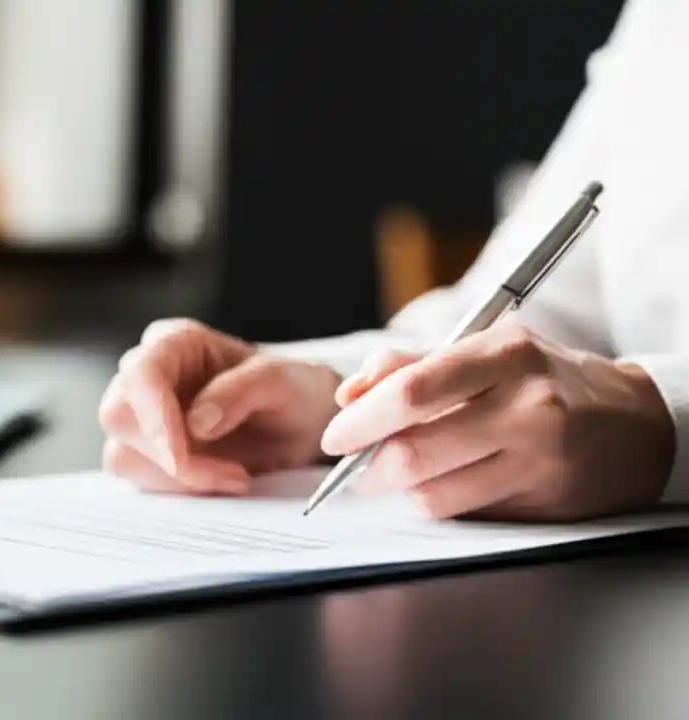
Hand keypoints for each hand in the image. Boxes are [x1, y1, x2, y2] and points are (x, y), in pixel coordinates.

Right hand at [98, 318, 343, 494]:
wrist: (301, 424)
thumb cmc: (292, 392)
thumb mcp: (283, 383)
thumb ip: (241, 391)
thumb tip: (196, 421)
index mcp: (176, 343)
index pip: (141, 374)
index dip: (152, 416)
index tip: (179, 456)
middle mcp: (149, 375)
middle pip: (118, 416)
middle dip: (167, 456)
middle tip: (229, 473)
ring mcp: (143, 416)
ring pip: (122, 455)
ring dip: (177, 480)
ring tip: (234, 477)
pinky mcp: (146, 453)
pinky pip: (140, 480)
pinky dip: (179, 491)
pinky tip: (219, 480)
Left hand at [321, 319, 675, 520]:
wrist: (633, 423)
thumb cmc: (540, 379)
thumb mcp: (482, 350)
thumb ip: (407, 367)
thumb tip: (347, 397)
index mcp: (504, 354)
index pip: (411, 393)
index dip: (361, 421)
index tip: (336, 436)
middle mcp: (526, 406)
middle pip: (415, 453)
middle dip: (368, 467)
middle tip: (355, 468)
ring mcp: (539, 458)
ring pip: (435, 494)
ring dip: (403, 490)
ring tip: (406, 471)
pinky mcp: (545, 501)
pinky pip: (465, 513)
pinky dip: (441, 502)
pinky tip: (451, 482)